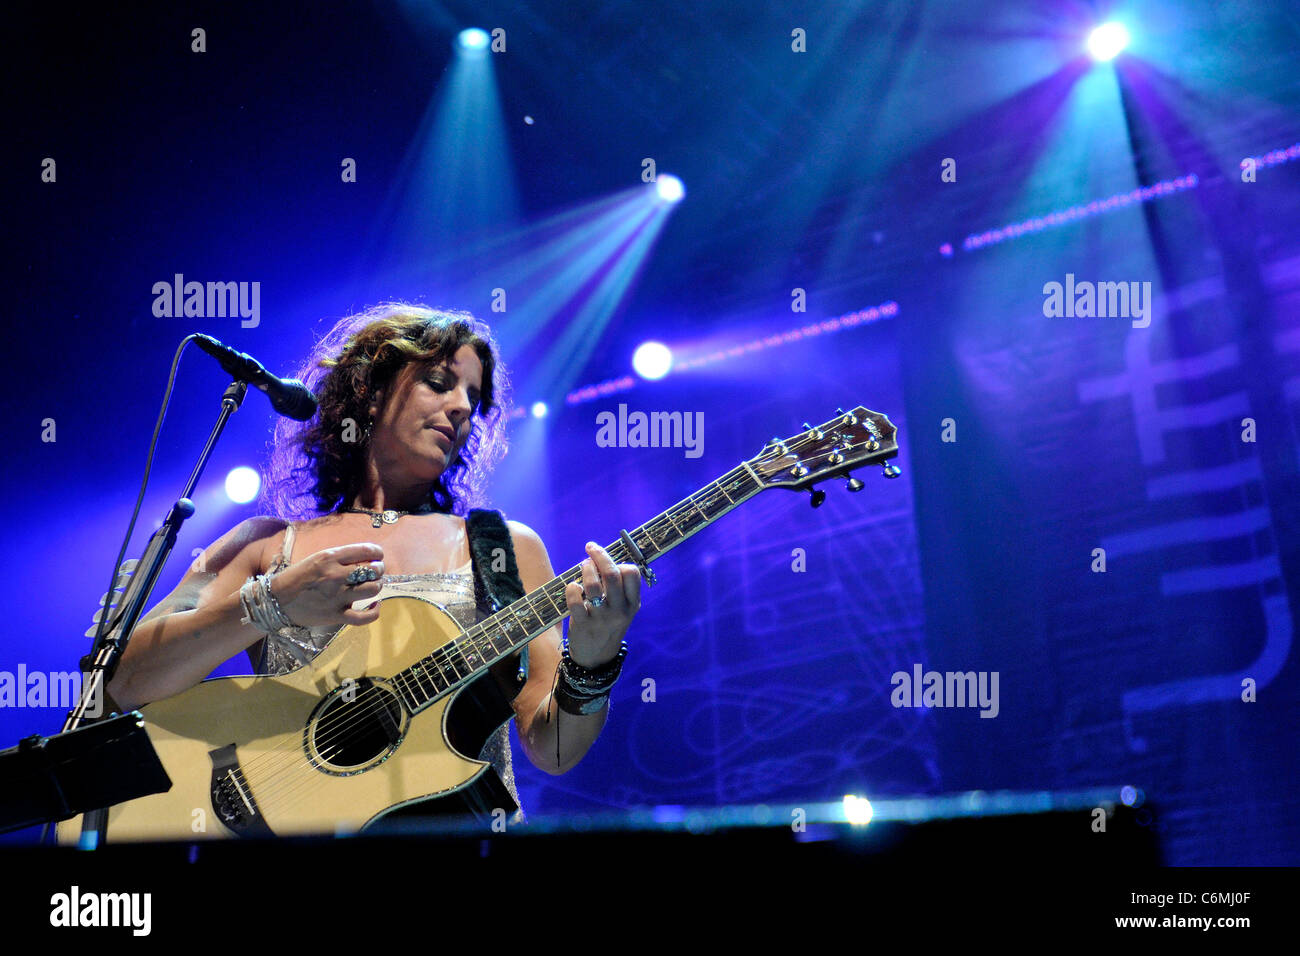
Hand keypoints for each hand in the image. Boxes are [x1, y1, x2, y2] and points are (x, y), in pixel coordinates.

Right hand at [269, 543, 385, 628]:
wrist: (276, 600)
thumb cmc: (298, 577)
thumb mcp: (317, 559)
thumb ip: (340, 559)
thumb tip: (367, 559)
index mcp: (330, 557)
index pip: (367, 550)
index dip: (377, 553)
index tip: (377, 556)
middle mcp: (335, 575)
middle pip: (374, 570)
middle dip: (378, 570)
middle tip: (375, 572)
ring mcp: (337, 597)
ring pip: (373, 589)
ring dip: (376, 586)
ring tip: (371, 586)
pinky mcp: (335, 616)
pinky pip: (365, 617)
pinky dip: (374, 611)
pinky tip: (375, 605)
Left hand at [563, 541, 640, 666]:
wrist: (597, 656)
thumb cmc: (608, 624)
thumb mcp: (622, 609)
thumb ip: (618, 588)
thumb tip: (602, 558)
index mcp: (632, 603)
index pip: (632, 574)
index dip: (619, 561)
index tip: (606, 558)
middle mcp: (619, 610)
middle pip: (611, 574)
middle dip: (600, 556)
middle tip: (590, 548)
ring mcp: (602, 618)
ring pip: (593, 585)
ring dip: (586, 570)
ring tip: (583, 566)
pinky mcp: (584, 625)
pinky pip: (575, 601)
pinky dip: (572, 589)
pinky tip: (573, 587)